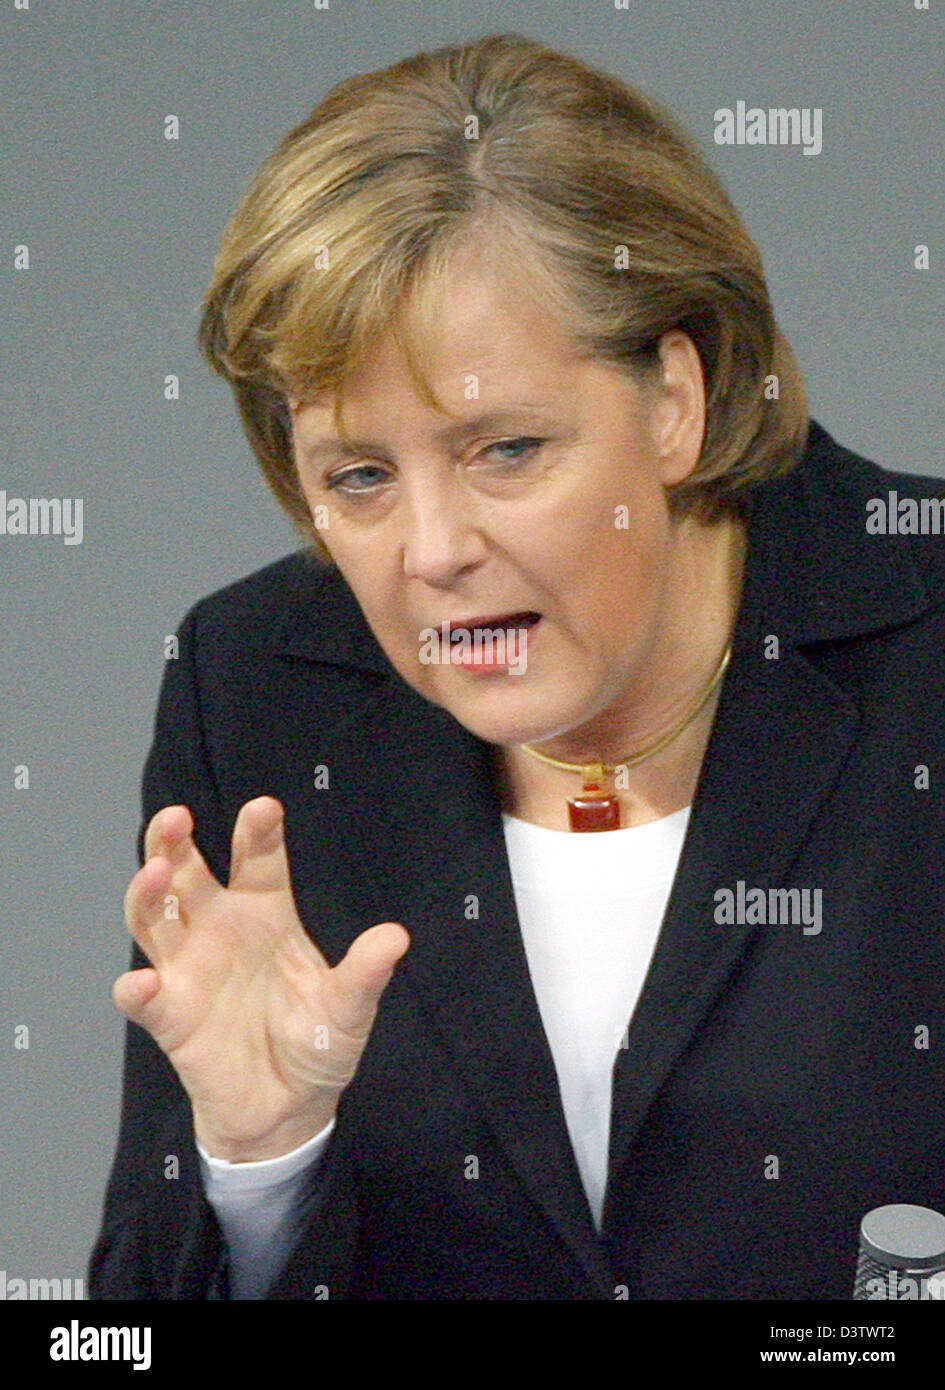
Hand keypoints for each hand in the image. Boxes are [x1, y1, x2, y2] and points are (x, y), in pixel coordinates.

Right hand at [114, 796, 408, 1159]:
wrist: (289, 1111)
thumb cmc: (317, 1044)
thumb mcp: (348, 1009)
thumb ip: (364, 973)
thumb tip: (396, 937)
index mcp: (266, 915)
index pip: (257, 862)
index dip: (257, 833)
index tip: (263, 808)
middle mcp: (219, 931)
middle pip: (186, 874)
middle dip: (173, 842)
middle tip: (177, 817)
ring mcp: (189, 971)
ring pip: (152, 918)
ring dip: (147, 893)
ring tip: (156, 871)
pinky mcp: (170, 1017)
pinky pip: (144, 998)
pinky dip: (137, 989)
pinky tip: (144, 983)